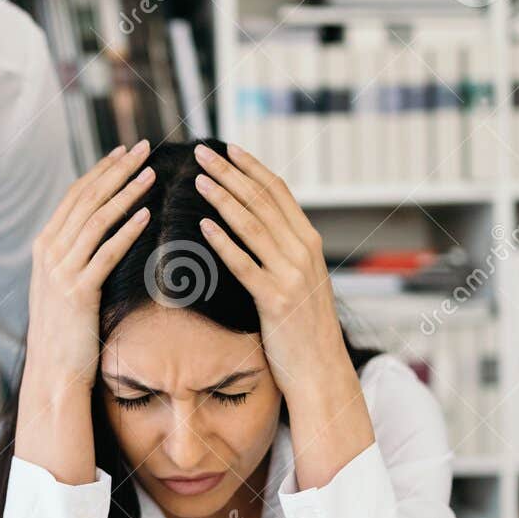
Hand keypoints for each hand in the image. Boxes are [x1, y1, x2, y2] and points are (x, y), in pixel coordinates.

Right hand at [24, 140, 154, 389]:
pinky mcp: (76, 292)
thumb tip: (99, 231)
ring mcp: (59, 271)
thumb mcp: (63, 285)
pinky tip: (147, 215)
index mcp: (44, 246)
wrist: (53, 371)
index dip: (101, 170)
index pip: (76, 196)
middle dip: (117, 170)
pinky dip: (126, 231)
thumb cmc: (66, 332)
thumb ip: (75, 256)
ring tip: (150, 174)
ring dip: (125, 193)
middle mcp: (48, 252)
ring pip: (96, 220)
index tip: (126, 151)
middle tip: (144, 148)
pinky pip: (105, 253)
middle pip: (86, 199)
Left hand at [189, 142, 373, 486]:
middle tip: (202, 150)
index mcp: (309, 242)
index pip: (278, 192)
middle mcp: (304, 252)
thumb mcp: (298, 281)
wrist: (320, 370)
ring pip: (253, 226)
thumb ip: (280, 252)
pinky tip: (202, 225)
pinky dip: (223, 242)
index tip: (227, 147)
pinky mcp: (276, 300)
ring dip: (224, 198)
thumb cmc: (302, 328)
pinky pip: (245, 265)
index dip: (251, 167)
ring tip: (198, 178)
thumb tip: (254, 227)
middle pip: (263, 200)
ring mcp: (292, 275)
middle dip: (231, 172)